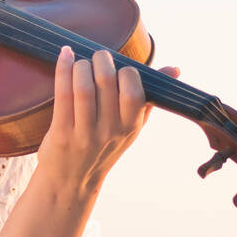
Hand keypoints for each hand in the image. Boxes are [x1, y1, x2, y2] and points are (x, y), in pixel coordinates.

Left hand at [37, 46, 179, 197]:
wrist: (71, 181)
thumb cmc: (103, 147)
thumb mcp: (131, 127)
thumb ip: (149, 98)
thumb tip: (175, 69)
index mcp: (130, 126)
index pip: (134, 90)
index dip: (126, 70)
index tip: (118, 67)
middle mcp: (110, 130)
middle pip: (106, 81)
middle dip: (101, 59)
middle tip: (97, 57)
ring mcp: (85, 133)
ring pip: (84, 86)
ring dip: (81, 65)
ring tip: (80, 60)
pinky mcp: (62, 132)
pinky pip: (63, 93)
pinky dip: (63, 69)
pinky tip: (64, 54)